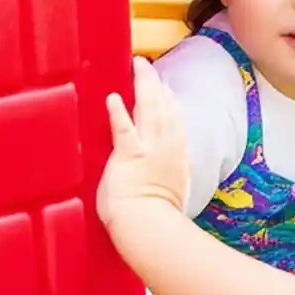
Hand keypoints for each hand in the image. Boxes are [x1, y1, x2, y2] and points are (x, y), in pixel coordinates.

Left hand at [97, 57, 189, 230]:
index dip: (170, 103)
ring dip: (144, 87)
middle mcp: (166, 149)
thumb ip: (175, 174)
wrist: (150, 228)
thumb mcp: (175, 192)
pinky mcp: (129, 156)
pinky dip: (119, 112)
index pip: (175, 124)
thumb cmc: (159, 219)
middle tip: (148, 66)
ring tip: (139, 68)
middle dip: (156, 85)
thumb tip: (181, 167)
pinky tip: (113, 97)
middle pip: (164, 109)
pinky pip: (124, 129)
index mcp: (176, 158)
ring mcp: (148, 150)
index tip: (166, 88)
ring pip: (150, 110)